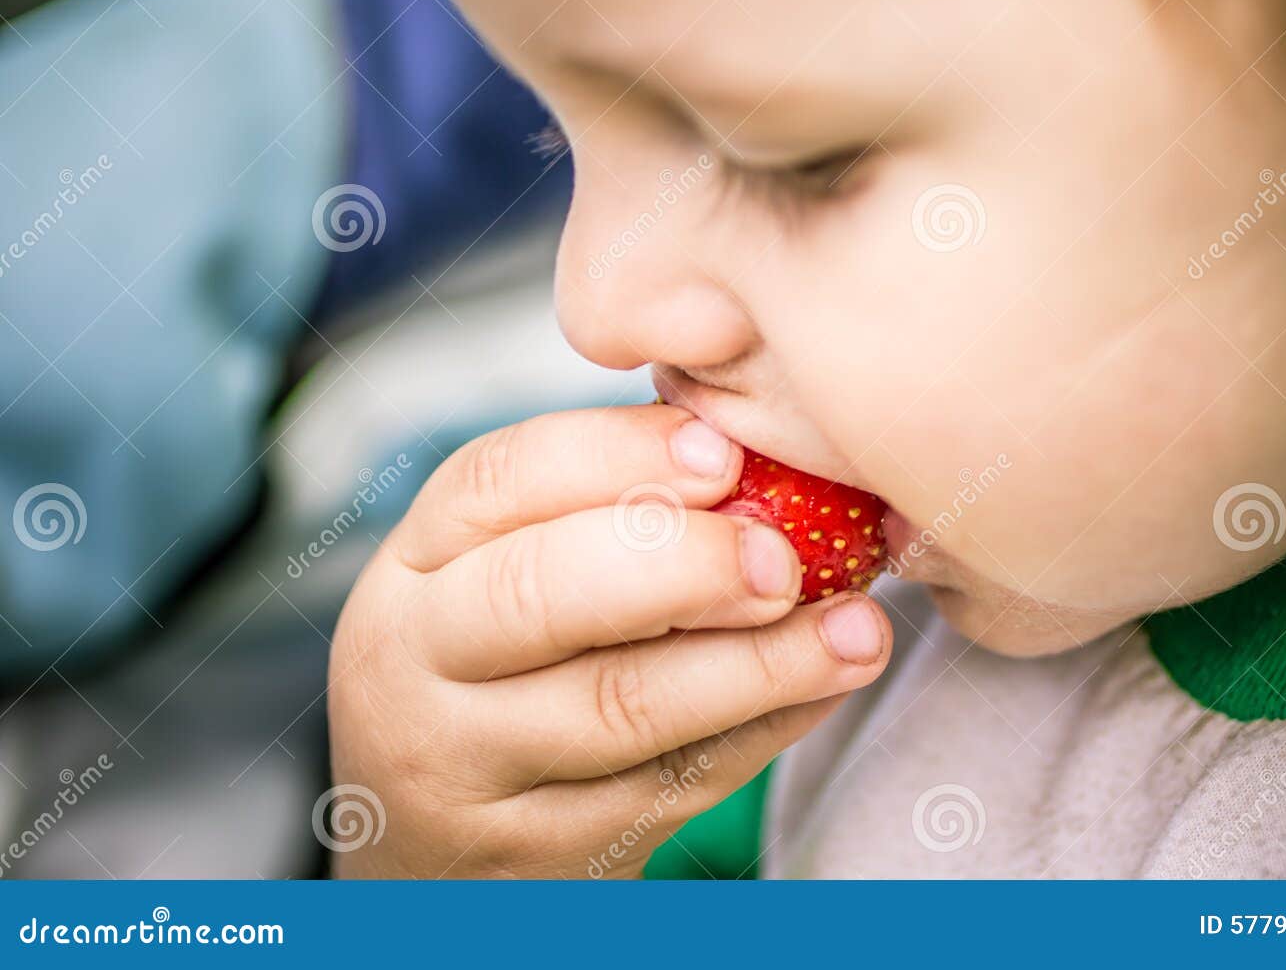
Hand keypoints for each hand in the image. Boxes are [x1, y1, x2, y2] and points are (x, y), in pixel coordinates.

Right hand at [325, 404, 892, 877]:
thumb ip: (601, 505)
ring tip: (856, 633)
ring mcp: (472, 770)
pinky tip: (827, 688)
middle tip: (784, 561)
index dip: (618, 455)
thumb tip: (752, 441)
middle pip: (540, 595)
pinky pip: (671, 784)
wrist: (436, 852)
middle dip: (681, 565)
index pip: (500, 479)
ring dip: (759, 664)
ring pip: (622, 707)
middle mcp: (417, 663)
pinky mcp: (541, 854)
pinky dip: (765, 730)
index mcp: (418, 563)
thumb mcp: (504, 574)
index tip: (725, 454)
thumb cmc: (500, 670)